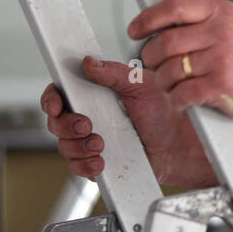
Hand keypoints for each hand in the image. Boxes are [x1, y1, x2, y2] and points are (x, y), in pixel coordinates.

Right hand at [40, 57, 213, 188]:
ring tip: (100, 143)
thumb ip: (114, 73)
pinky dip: (85, 165)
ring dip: (77, 146)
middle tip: (85, 125)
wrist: (181, 144)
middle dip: (65, 125)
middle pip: (56, 122)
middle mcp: (90, 117)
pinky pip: (78, 168)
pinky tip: (101, 161)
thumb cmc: (165, 111)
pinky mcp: (98, 162)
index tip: (55, 105)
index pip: (61, 93)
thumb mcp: (141, 84)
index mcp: (95, 94)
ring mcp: (91, 141)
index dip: (51, 99)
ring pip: (64, 146)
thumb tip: (89, 63)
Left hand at [131, 0, 232, 126]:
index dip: (148, 19)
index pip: (174, 7)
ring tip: (171, 85)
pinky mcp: (220, 85)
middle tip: (153, 64)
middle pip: (165, 42)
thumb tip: (163, 24)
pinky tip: (182, 100)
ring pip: (169, 70)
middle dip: (151, 57)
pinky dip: (177, 100)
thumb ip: (204, 20)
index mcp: (221, 12)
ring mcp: (221, 59)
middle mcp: (220, 32)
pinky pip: (182, 93)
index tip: (135, 29)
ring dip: (164, 82)